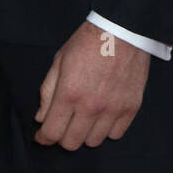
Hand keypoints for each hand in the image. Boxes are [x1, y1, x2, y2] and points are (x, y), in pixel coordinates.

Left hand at [34, 21, 149, 149]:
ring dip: (85, 133)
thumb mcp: (59, 61)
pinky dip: (107, 129)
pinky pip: (116, 134)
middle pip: (72, 143)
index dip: (43, 138)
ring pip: (94, 142)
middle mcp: (91, 106)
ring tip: (84, 118)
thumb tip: (41, 118)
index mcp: (69, 93)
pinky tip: (102, 115)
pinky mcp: (131, 108)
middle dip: (62, 137)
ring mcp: (113, 109)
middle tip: (63, 124)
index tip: (42, 136)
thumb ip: (48, 92)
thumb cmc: (87, 42)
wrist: (121, 30)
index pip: (52, 133)